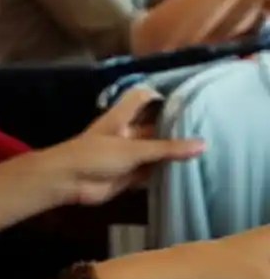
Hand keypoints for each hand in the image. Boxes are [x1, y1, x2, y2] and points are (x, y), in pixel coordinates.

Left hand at [39, 88, 204, 206]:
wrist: (67, 182)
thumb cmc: (95, 155)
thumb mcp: (133, 149)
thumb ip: (166, 148)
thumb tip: (203, 144)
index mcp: (122, 117)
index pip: (143, 98)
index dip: (162, 96)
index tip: (191, 98)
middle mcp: (127, 133)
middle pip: (154, 127)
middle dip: (176, 130)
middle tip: (211, 130)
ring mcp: (127, 155)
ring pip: (155, 152)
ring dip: (174, 154)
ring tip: (210, 152)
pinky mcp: (128, 175)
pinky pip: (151, 172)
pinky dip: (166, 173)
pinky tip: (191, 173)